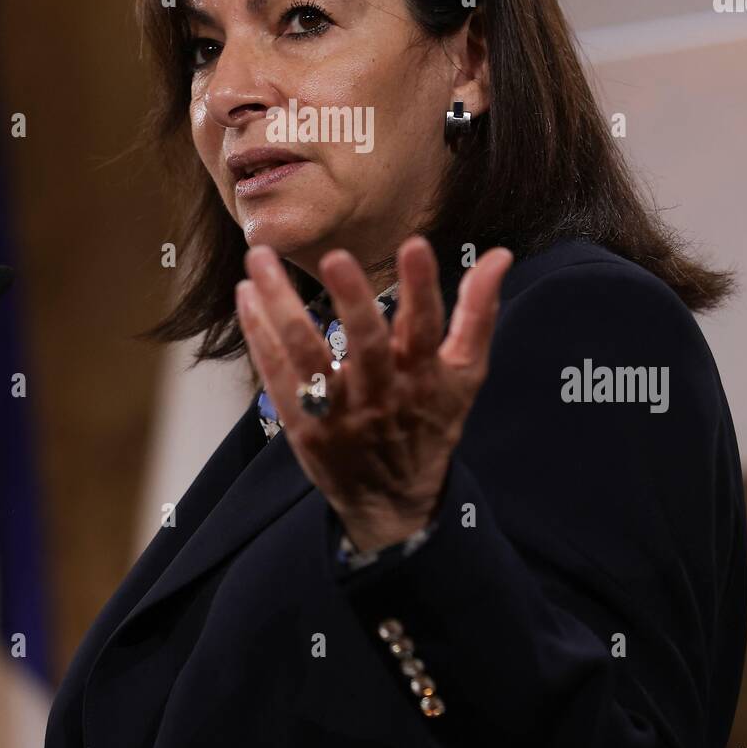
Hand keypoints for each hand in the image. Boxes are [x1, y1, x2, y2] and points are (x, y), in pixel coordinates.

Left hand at [235, 236, 512, 551]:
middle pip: (366, 345)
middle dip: (353, 301)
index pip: (427, 329)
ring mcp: (338, 412)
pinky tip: (246, 293)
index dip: (422, 289)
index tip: (415, 245)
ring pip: (306, 354)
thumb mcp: (465, 374)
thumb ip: (479, 312)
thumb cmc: (430, 423)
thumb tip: (500, 255)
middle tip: (335, 258)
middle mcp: (381, 395)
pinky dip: (258, 332)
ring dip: (280, 304)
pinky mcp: (302, 424)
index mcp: (424, 377)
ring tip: (259, 259)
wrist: (392, 501)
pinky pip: (275, 372)